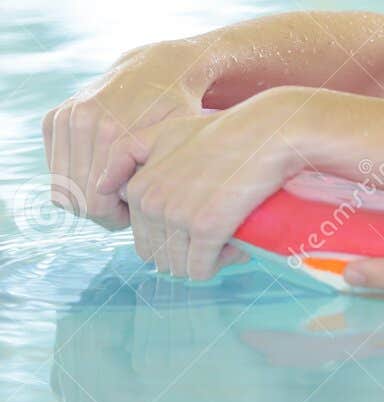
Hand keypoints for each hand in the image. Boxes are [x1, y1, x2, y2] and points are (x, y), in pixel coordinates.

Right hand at [41, 40, 212, 229]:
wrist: (158, 68)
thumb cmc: (177, 109)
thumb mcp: (180, 141)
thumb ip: (154, 172)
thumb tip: (121, 201)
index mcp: (114, 132)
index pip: (97, 204)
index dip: (118, 217)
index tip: (137, 208)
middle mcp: (83, 122)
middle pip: (76, 200)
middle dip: (102, 210)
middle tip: (126, 205)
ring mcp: (65, 117)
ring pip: (61, 189)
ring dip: (86, 197)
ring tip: (116, 189)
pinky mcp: (54, 117)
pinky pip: (53, 169)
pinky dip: (73, 178)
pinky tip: (101, 171)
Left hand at [109, 88, 317, 280]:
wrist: (264, 133)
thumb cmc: (222, 132)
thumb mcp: (165, 131)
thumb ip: (127, 154)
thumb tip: (101, 188)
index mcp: (139, 188)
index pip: (143, 239)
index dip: (174, 239)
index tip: (203, 226)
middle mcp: (152, 203)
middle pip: (159, 257)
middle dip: (187, 255)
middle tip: (218, 239)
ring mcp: (178, 216)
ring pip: (179, 267)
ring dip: (206, 262)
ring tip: (231, 243)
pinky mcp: (207, 228)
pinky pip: (201, 269)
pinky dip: (219, 265)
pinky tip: (237, 249)